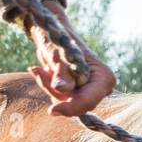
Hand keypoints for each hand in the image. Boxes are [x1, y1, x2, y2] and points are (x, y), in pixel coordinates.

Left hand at [26, 0, 115, 115]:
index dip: (71, 107)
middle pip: (77, 103)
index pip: (88, 101)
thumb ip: (62, 73)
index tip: (51, 111)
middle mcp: (101, 88)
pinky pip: (61, 97)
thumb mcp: (58, 54)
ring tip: (38, 68)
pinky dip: (48, 85)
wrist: (52, 29)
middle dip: (55, 91)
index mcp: (104, 78)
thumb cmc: (57, 37)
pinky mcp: (79, 91)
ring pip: (66, 101)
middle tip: (37, 71)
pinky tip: (41, 71)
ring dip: (48, 86)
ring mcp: (90, 90)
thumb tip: (61, 89)